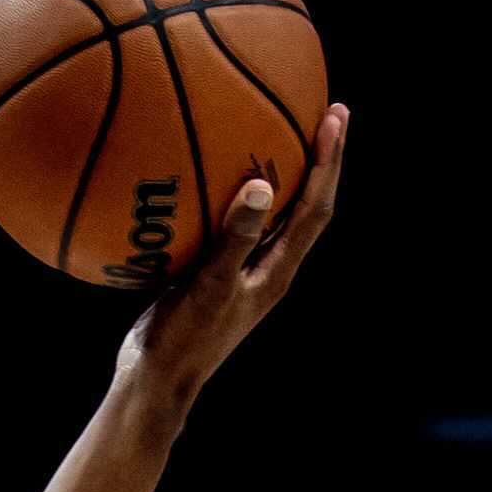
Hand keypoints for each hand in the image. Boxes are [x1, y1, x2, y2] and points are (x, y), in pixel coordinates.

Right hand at [117, 106, 347, 416]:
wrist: (156, 381)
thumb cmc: (184, 341)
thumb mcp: (209, 287)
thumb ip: (235, 239)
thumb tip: (262, 185)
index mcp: (277, 272)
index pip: (317, 209)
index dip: (330, 162)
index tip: (335, 116)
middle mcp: (269, 268)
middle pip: (308, 204)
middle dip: (321, 158)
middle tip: (327, 110)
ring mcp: (244, 270)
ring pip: (276, 212)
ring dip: (285, 170)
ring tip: (281, 125)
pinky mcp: (217, 271)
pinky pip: (236, 219)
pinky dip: (235, 189)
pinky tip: (212, 165)